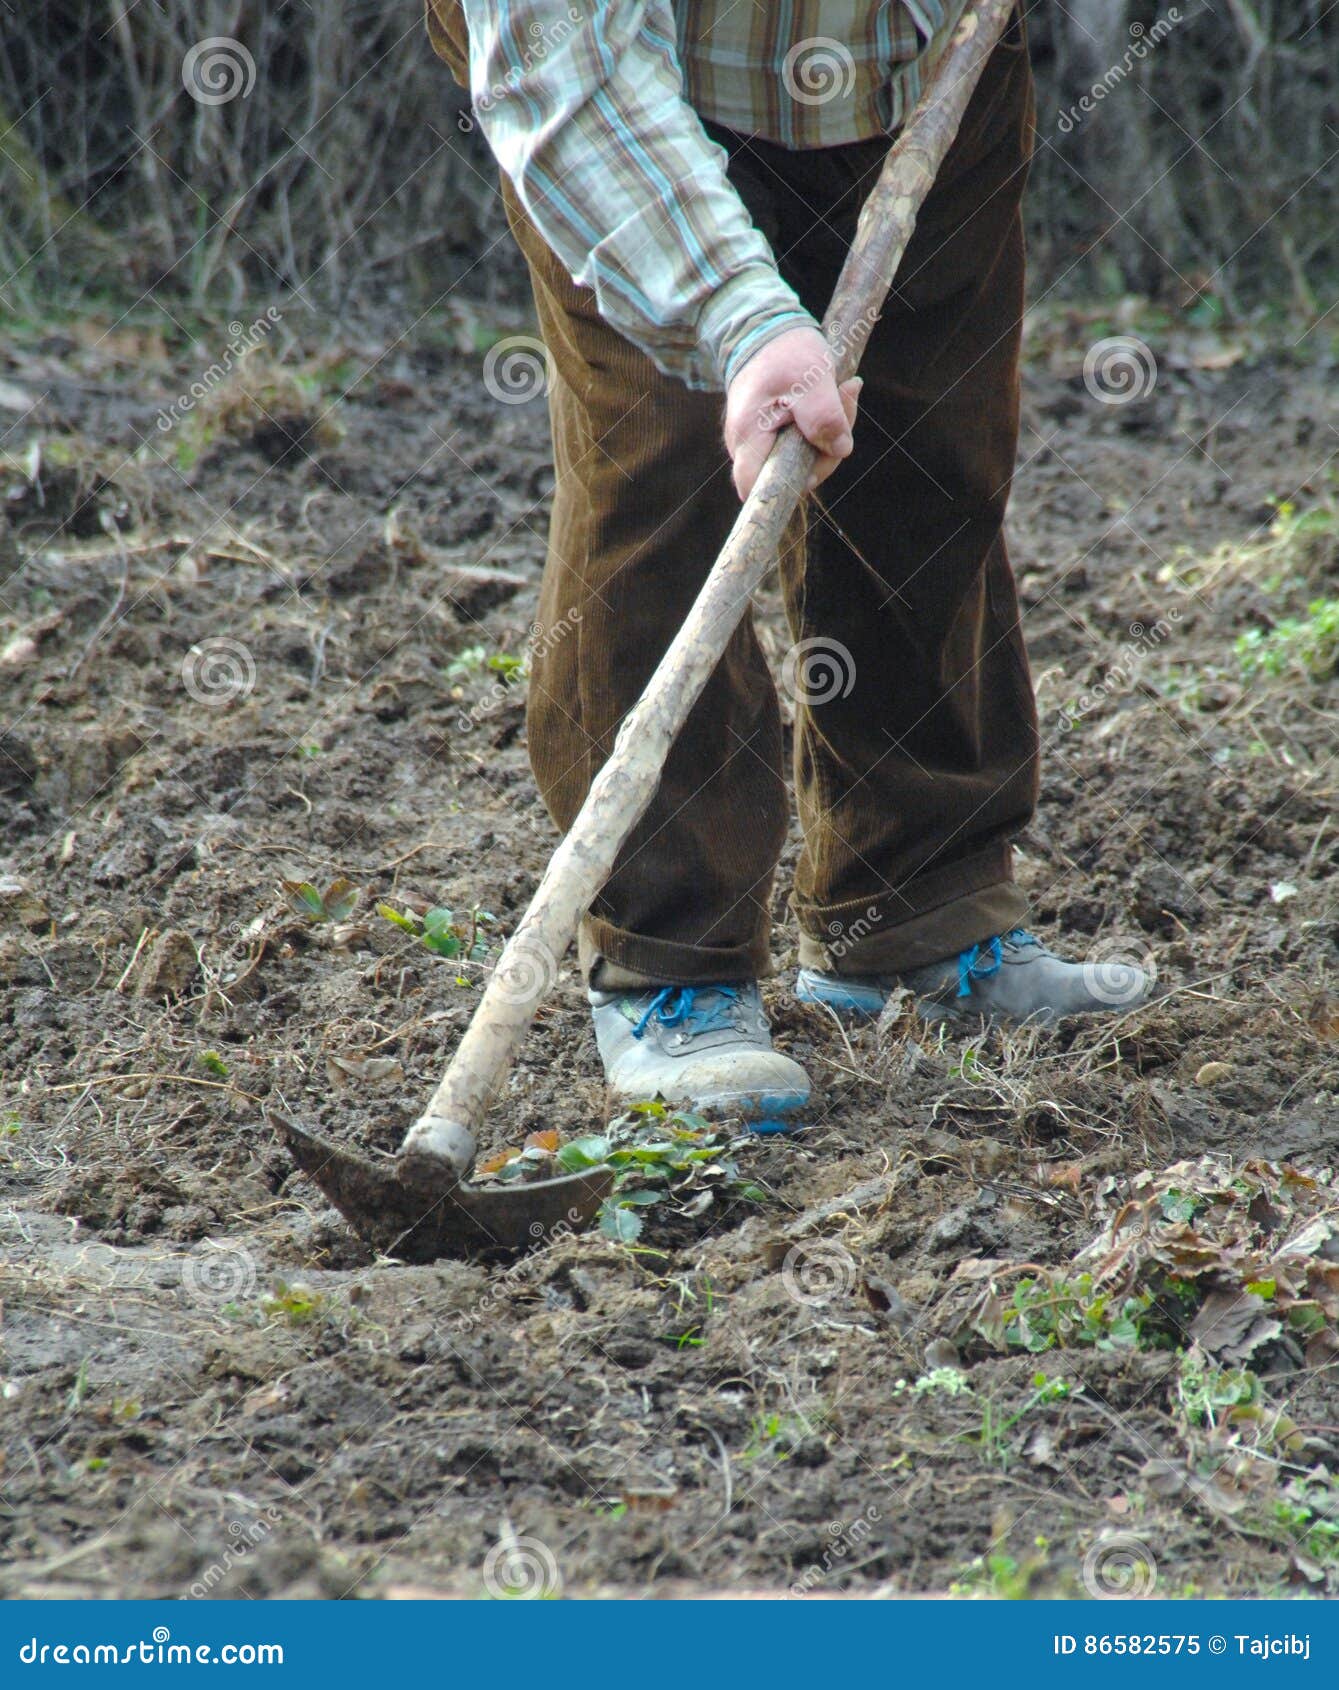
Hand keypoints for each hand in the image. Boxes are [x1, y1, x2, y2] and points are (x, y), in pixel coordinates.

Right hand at [723, 326, 861, 500]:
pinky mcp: (776, 437)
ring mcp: (762, 444)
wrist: (767, 329)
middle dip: (827, 451)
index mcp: (748, 436)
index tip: (818, 463)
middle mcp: (749, 447)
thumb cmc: (783, 352)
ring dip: (832, 434)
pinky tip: (837, 396)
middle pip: (790, 477)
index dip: (789, 488)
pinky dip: (826, 427)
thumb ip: (824, 416)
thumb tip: (841, 450)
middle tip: (847, 401)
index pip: (756, 489)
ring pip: (802, 462)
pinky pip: (804, 447)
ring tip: (846, 390)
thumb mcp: (810, 377)